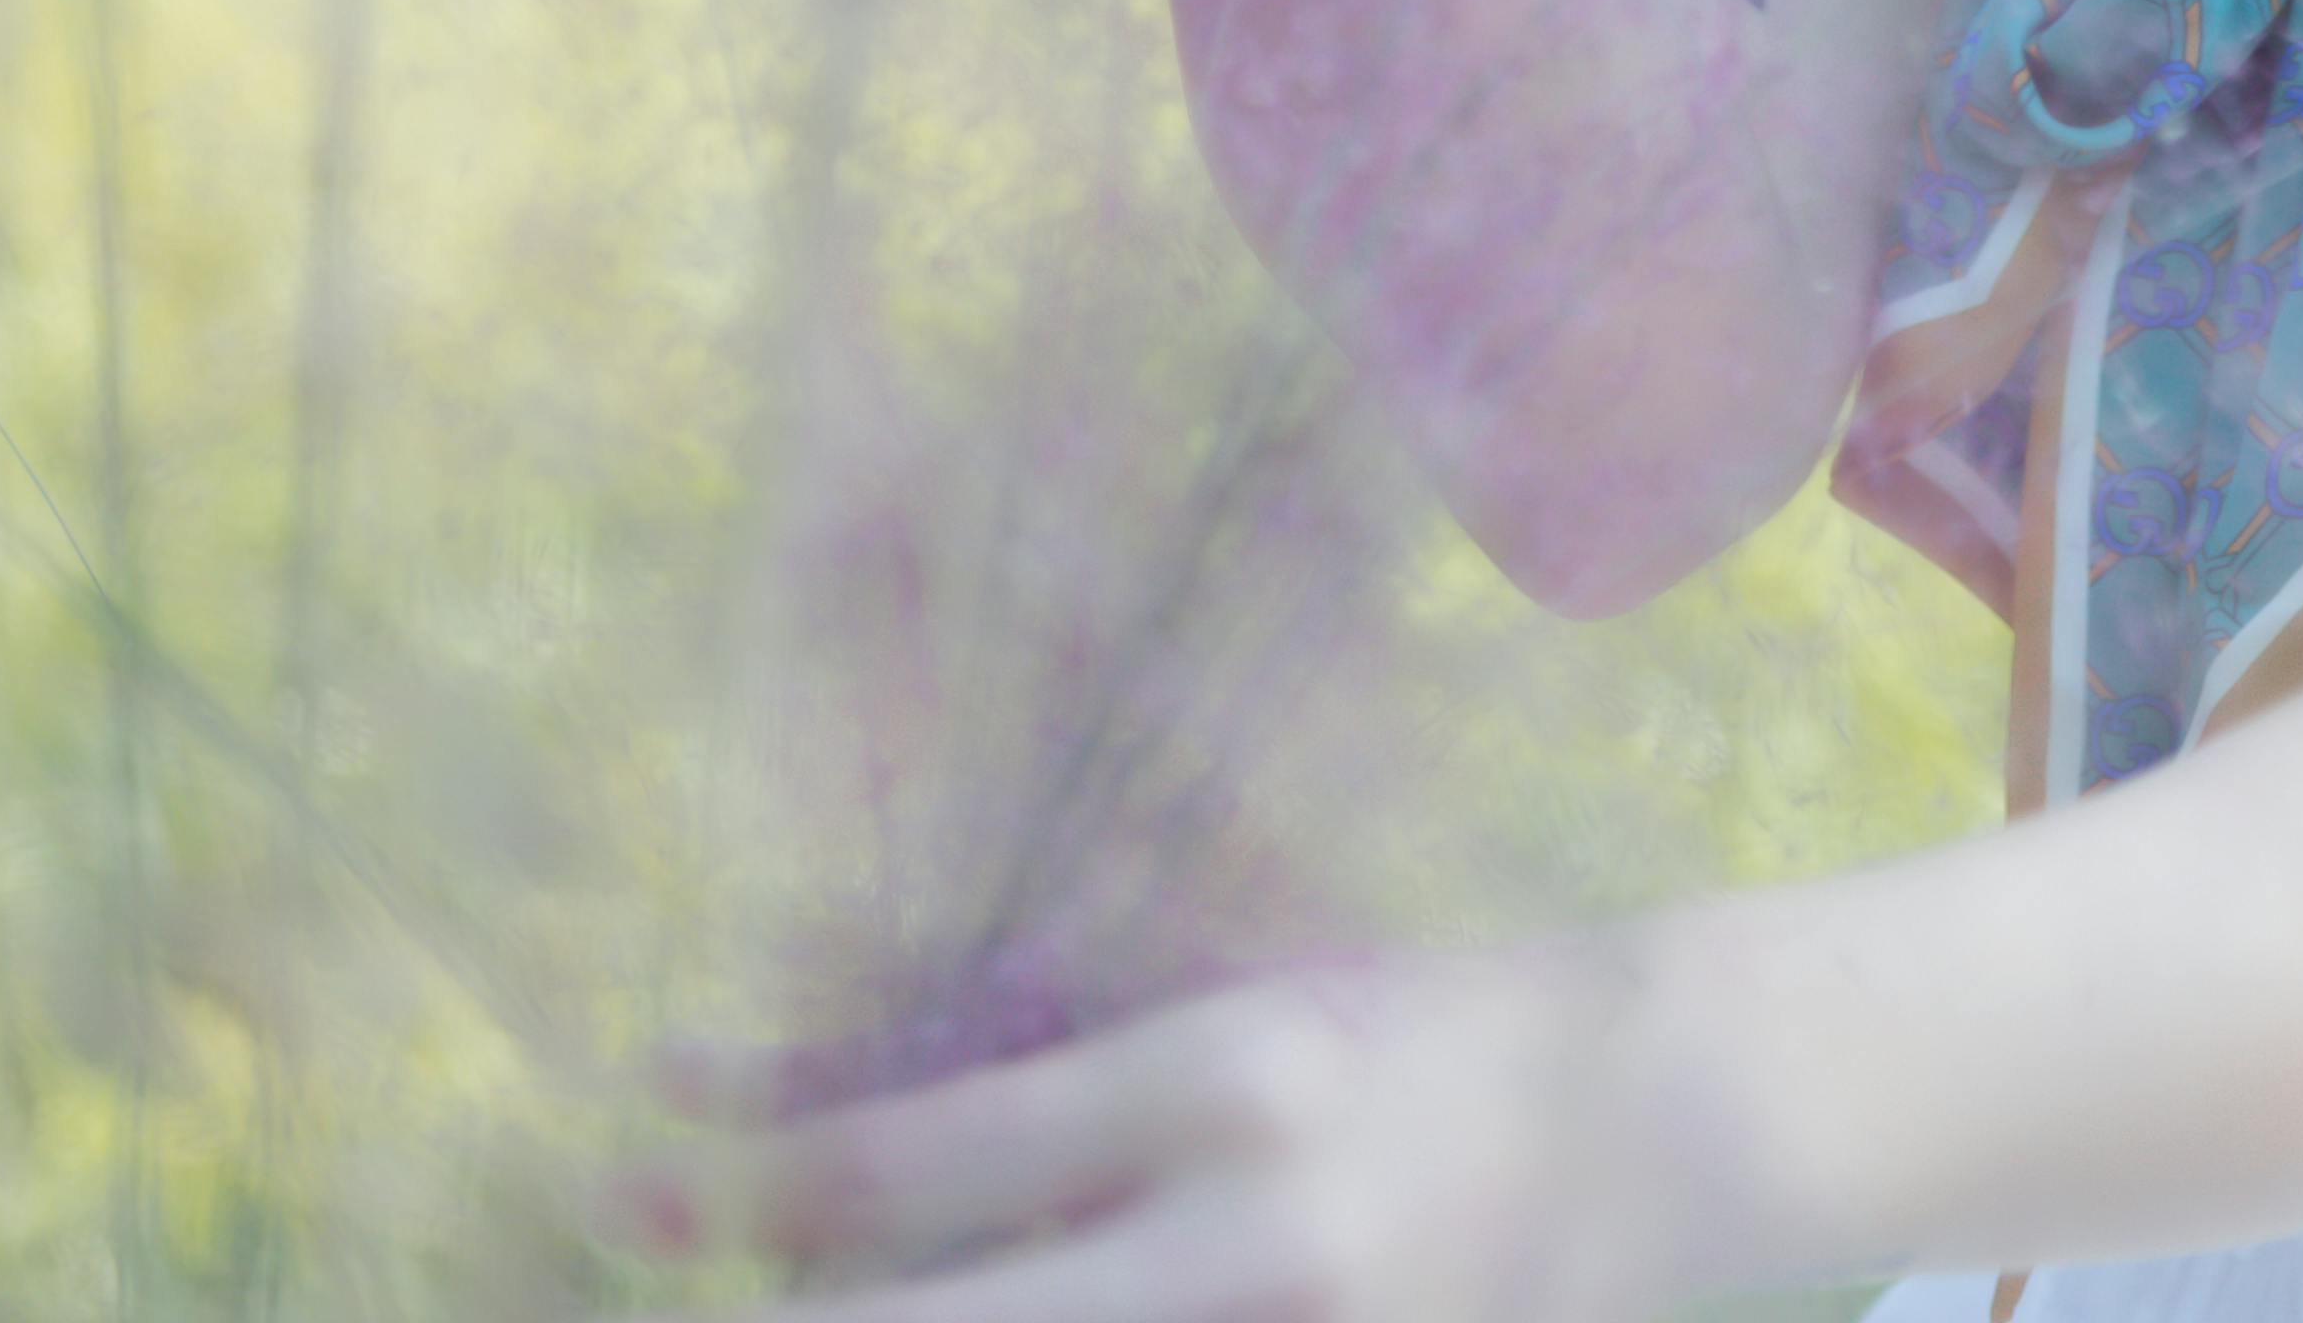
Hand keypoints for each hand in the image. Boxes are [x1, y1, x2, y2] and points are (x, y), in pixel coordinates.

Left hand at [622, 946, 1708, 1322]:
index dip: (745, 1189)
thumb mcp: (1237, 1010)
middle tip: (687, 1314)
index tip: (628, 1184)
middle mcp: (1247, 1243)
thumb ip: (1043, 1085)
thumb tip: (793, 1132)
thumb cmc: (1427, 1041)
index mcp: (1221, 1082)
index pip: (916, 1163)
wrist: (1674, 1133)